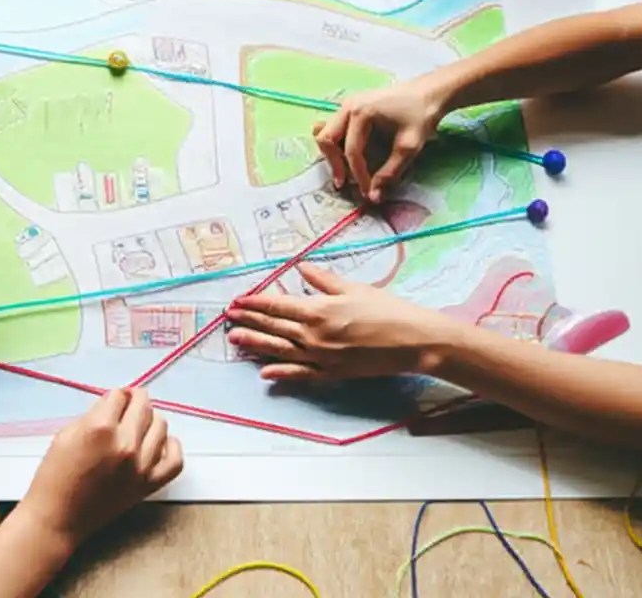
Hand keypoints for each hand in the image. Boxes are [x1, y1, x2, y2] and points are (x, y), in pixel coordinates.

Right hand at [20, 388, 181, 543]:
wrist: (58, 518)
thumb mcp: (66, 434)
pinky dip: (171, 447)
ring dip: (149, 420)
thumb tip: (113, 405)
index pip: (118, 395)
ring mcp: (141, 466)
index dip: (113, 396)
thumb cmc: (53, 476)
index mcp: (101, 428)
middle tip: (125, 406)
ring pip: (161, 426)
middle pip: (143, 405)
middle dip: (134, 400)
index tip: (110, 402)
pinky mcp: (149, 485)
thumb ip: (93, 415)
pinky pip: (175, 460)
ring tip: (137, 425)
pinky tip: (160, 443)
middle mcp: (126, 444)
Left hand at [226, 263, 452, 381]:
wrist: (413, 341)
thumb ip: (324, 280)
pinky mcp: (332, 373)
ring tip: (235, 340)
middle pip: (274, 327)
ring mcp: (321, 357)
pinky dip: (281, 373)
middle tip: (228, 318)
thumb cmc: (387, 309)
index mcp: (319, 310)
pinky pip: (301, 374)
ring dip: (255, 344)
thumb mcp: (354, 288)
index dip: (255, 302)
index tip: (238, 300)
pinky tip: (265, 374)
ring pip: (280, 350)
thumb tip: (301, 268)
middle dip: (249, 321)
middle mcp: (314, 335)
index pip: (278, 305)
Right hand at [313, 80, 445, 202]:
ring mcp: (347, 105)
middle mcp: (348, 106)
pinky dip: (335, 144)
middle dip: (335, 164)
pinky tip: (345, 155)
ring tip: (344, 171)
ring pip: (325, 133)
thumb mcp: (409, 147)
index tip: (367, 191)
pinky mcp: (350, 107)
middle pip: (326, 139)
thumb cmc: (420, 116)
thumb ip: (390, 173)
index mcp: (360, 112)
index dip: (358, 175)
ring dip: (332, 154)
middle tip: (345, 183)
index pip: (351, 151)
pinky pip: (333, 128)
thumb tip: (374, 197)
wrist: (429, 92)